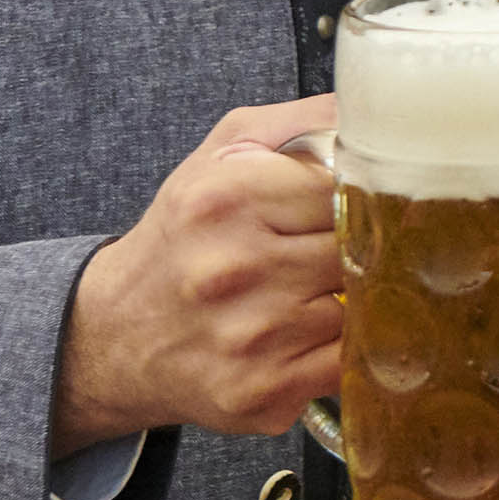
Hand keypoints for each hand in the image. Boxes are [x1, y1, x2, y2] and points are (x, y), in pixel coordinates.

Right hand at [51, 95, 340, 451]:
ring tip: (324, 287)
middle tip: (352, 244)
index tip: (371, 198)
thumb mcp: (225, 151)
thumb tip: (378, 107)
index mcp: (227, 197)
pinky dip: (350, 347)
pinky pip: (351, 361)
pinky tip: (319, 330)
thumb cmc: (185, 234)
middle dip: (368, 245)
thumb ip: (304, 121)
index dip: (370, 192)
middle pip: (363, 246)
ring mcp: (251, 337)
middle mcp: (235, 268)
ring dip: (358, 297)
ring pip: (364, 305)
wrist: (120, 333)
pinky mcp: (264, 392)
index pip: (351, 185)